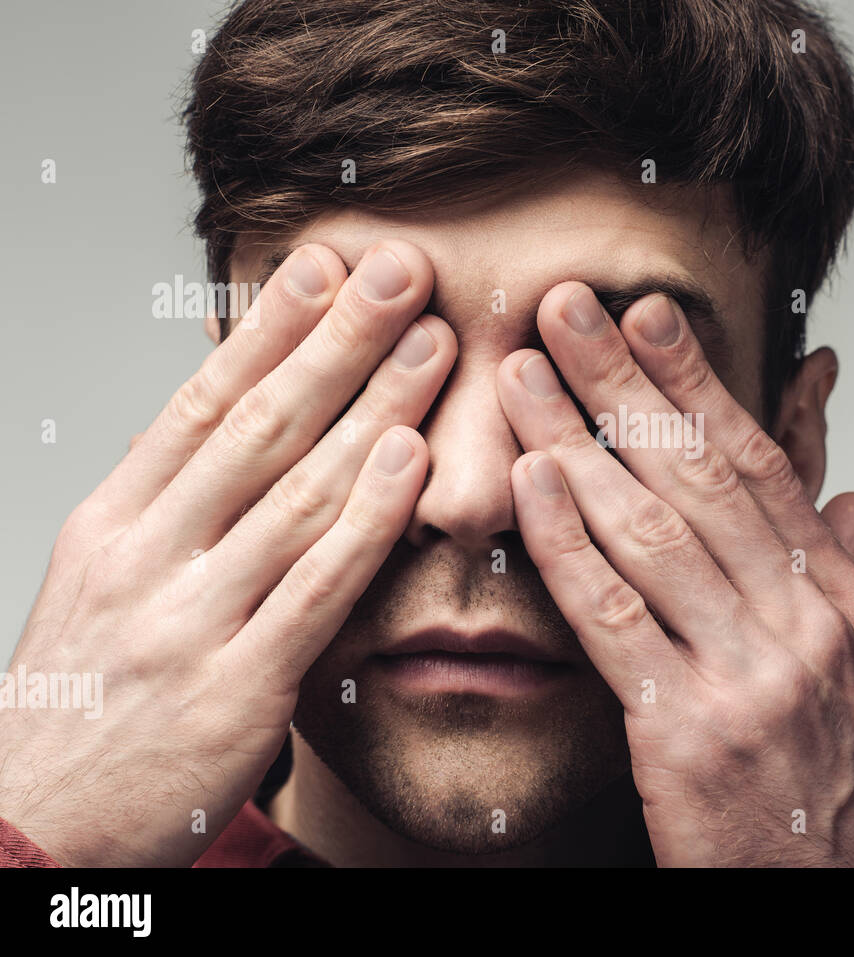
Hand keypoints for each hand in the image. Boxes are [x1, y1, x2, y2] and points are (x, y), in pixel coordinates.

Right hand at [0, 241, 454, 865]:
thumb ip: (165, 505)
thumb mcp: (102, 582)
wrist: (33, 824)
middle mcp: (149, 556)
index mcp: (116, 522)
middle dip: (337, 338)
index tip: (325, 261)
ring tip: (429, 340)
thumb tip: (212, 427)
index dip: (270, 326)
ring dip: (372, 406)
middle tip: (398, 266)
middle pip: (259, 425)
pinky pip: (316, 586)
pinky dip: (367, 516)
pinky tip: (410, 459)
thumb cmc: (85, 697)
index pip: (202, 401)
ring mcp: (192, 619)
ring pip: (298, 490)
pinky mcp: (237, 686)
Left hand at [498, 283, 853, 866]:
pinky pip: (616, 620)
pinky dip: (569, 546)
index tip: (648, 317)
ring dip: (578, 442)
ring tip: (525, 376)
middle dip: (625, 382)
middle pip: (700, 474)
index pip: (761, 463)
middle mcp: (800, 621)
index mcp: (837, 597)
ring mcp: (749, 674)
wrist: (833, 899)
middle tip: (566, 310)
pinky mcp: (689, 732)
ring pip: (652, 530)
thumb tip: (852, 497)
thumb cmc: (829, 785)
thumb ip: (846, 573)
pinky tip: (531, 486)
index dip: (699, 382)